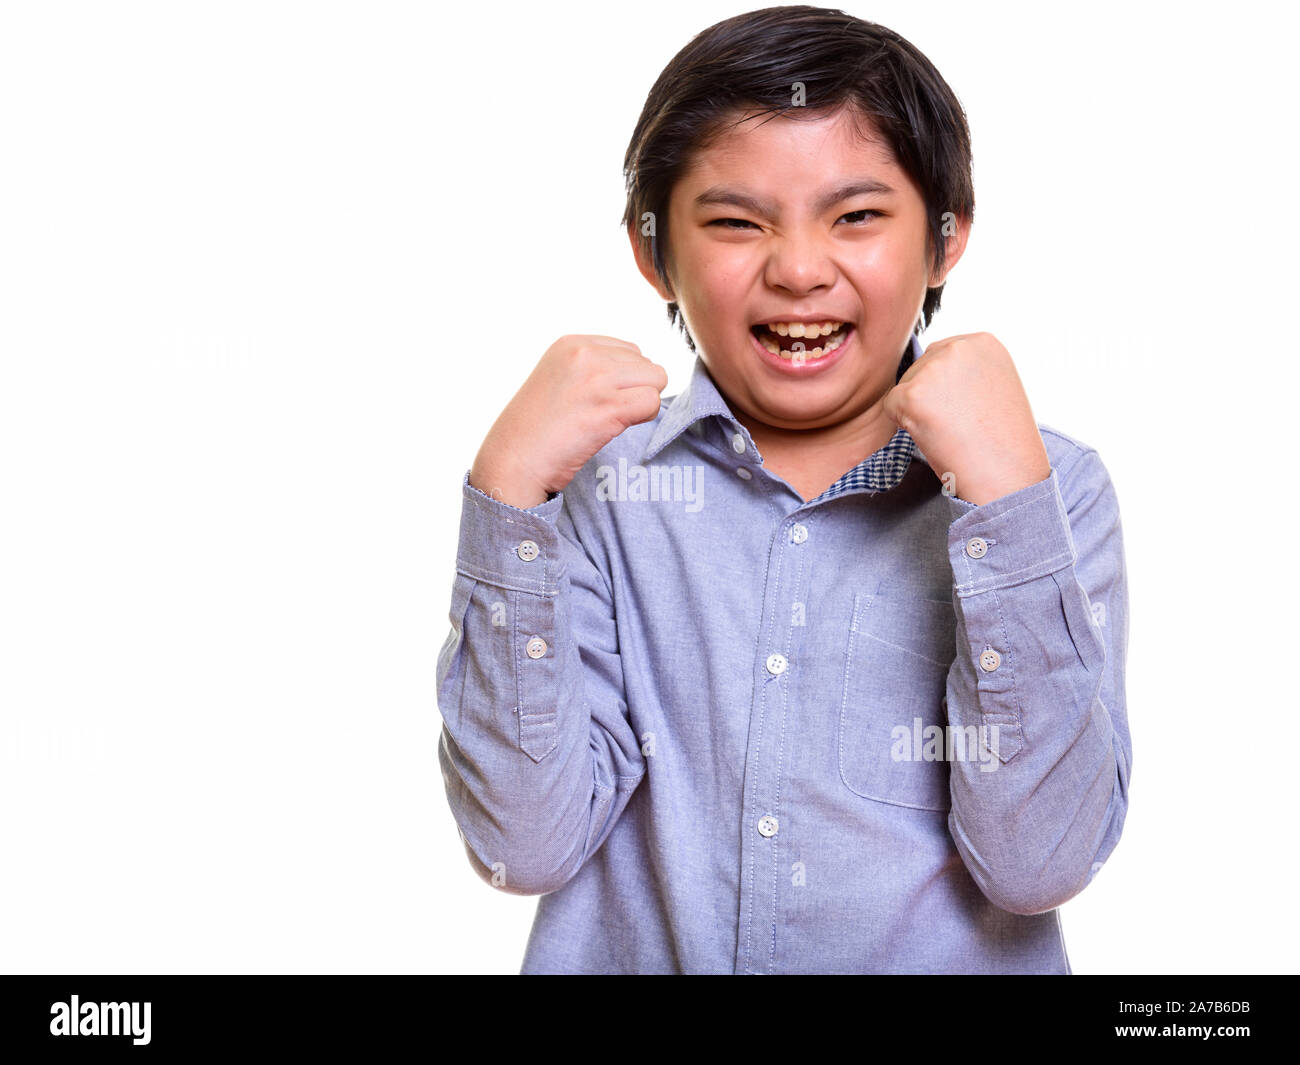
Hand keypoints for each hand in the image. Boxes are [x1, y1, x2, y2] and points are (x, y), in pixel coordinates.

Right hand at [469, 335, 667, 508]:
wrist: (514, 459)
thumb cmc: (537, 428)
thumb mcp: (559, 377)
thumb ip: (594, 366)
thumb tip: (641, 371)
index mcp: (572, 343)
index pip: (630, 349)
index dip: (625, 378)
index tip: (600, 399)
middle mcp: (585, 353)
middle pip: (646, 364)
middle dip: (636, 390)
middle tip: (606, 412)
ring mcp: (597, 378)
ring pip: (655, 380)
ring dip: (642, 404)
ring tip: (610, 419)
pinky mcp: (607, 405)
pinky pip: (652, 402)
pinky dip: (643, 418)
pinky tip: (614, 428)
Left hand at [881, 332, 1050, 505]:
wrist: (1009, 477)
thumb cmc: (1003, 441)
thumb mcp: (995, 387)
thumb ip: (964, 371)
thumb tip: (929, 375)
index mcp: (982, 342)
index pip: (941, 356)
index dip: (948, 390)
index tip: (970, 409)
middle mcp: (958, 347)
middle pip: (919, 369)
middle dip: (931, 399)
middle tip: (961, 424)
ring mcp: (934, 369)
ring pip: (905, 388)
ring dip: (919, 412)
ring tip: (953, 430)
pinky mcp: (912, 395)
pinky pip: (891, 407)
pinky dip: (906, 426)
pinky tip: (936, 436)